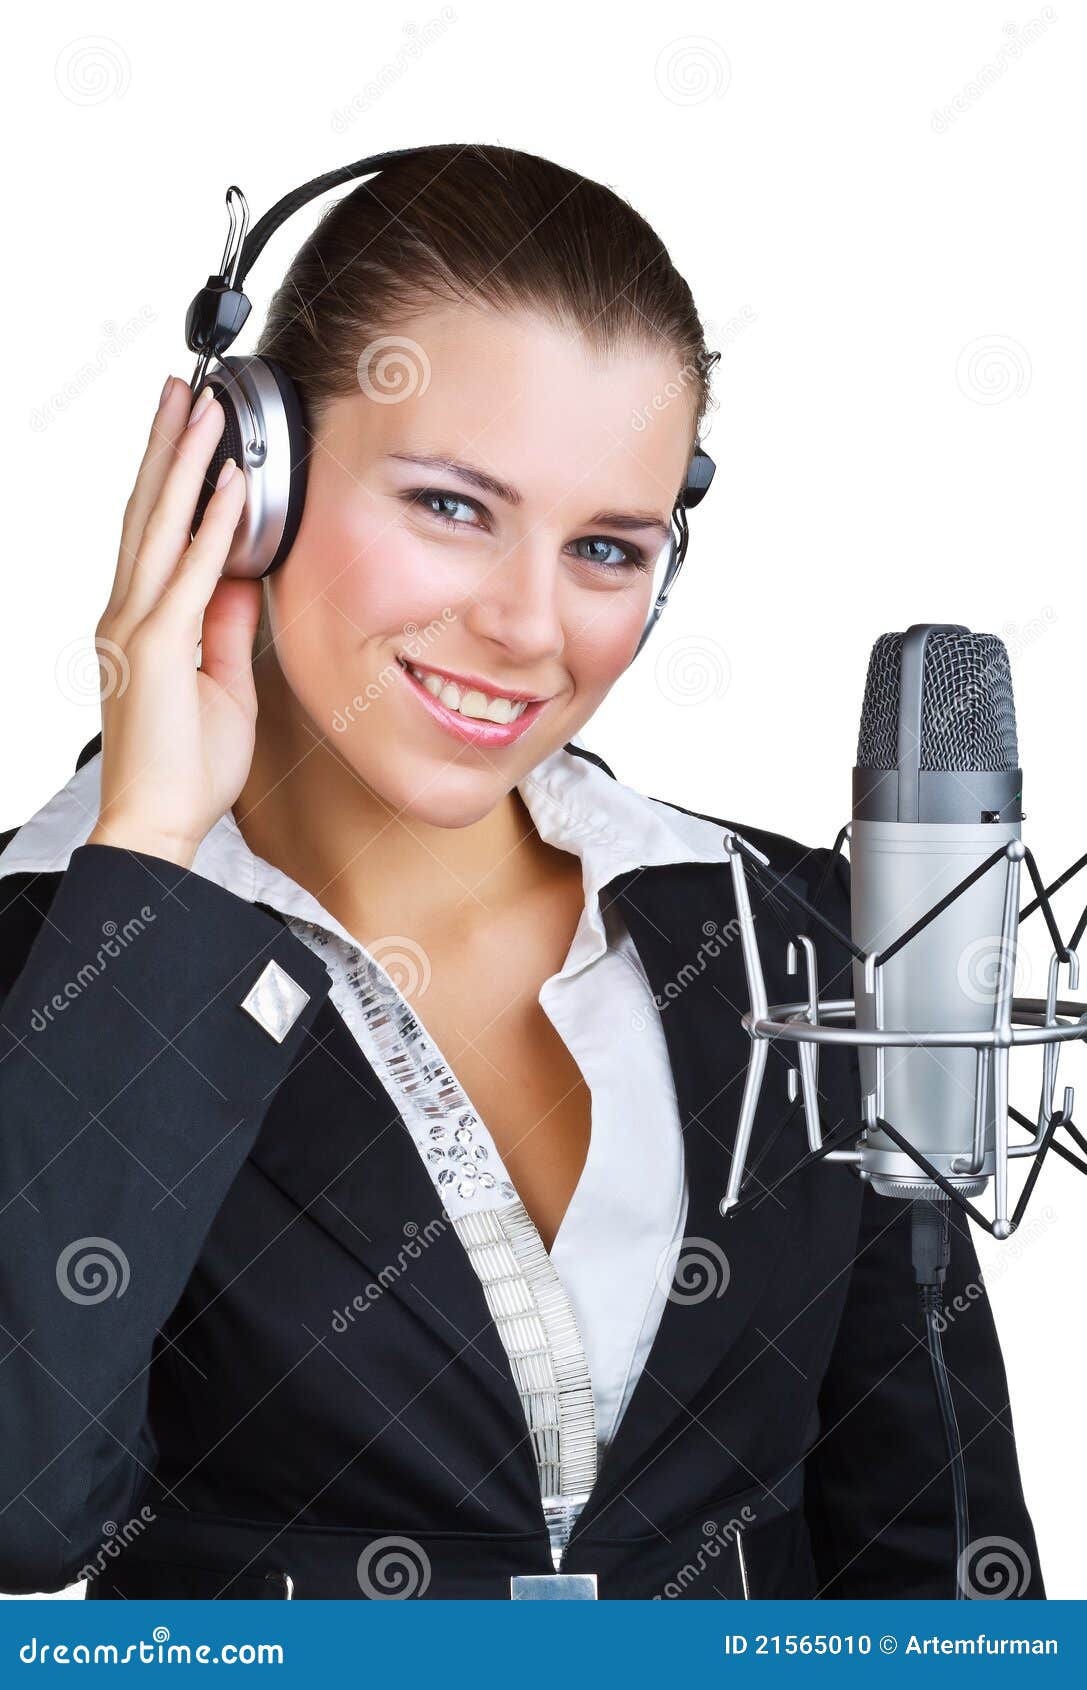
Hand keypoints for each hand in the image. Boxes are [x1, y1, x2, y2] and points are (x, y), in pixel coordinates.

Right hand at [86, 377, 256, 868]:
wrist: (158, 821)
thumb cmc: (186, 767)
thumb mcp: (222, 684)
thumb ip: (226, 628)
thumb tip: (242, 579)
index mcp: (142, 623)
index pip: (155, 534)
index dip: (171, 477)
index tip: (190, 431)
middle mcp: (130, 614)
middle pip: (147, 511)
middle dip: (167, 445)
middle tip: (184, 387)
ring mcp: (138, 627)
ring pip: (160, 525)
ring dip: (186, 462)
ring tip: (205, 409)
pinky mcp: (157, 648)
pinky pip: (192, 574)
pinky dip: (212, 525)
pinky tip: (230, 484)